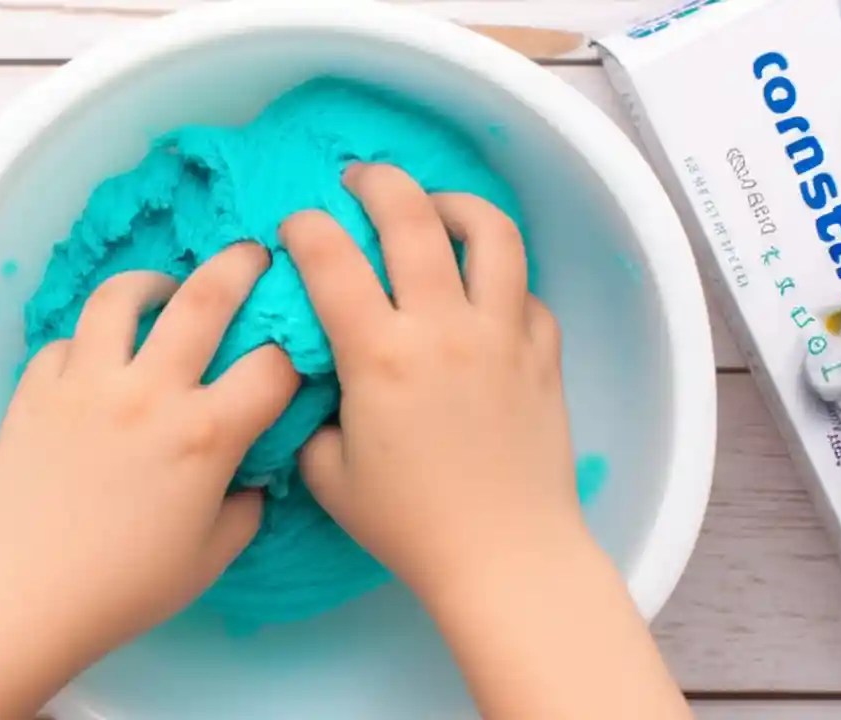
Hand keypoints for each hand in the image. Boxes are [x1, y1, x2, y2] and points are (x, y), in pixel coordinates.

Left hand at [0, 242, 297, 657]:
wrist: (24, 594)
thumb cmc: (126, 586)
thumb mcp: (211, 557)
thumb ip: (245, 507)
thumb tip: (251, 476)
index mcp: (204, 434)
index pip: (272, 367)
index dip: (295, 355)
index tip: (294, 353)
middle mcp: (150, 391)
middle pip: (205, 298)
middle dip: (240, 265)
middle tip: (252, 255)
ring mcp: (87, 382)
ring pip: (121, 296)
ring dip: (152, 283)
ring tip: (162, 289)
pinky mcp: (36, 388)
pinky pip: (67, 342)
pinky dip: (88, 343)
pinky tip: (98, 360)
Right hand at [282, 163, 582, 604]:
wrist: (505, 555)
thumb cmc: (410, 525)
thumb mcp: (331, 477)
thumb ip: (313, 420)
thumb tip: (317, 387)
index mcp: (380, 356)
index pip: (332, 261)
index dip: (306, 229)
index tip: (296, 227)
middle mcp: (444, 328)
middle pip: (414, 218)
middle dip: (379, 182)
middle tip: (360, 179)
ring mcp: (503, 335)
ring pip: (492, 234)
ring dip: (456, 205)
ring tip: (436, 209)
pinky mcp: (544, 355)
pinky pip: (529, 294)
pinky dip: (503, 281)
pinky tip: (484, 294)